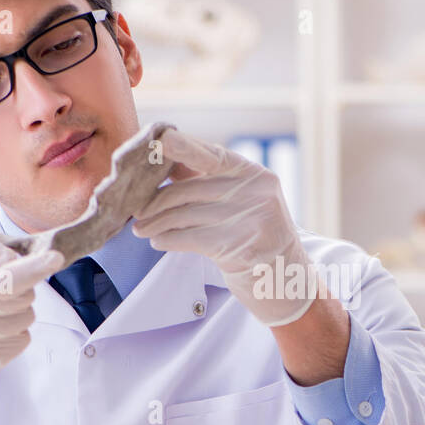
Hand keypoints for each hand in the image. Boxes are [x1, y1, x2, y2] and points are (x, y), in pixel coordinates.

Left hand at [131, 128, 317, 325]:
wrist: (287, 283)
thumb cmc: (257, 239)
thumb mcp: (244, 203)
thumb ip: (211, 182)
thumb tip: (169, 162)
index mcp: (256, 176)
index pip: (212, 155)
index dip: (184, 148)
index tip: (160, 141)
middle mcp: (257, 193)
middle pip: (191, 189)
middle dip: (158, 201)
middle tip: (137, 211)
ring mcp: (250, 219)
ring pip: (186, 215)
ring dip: (157, 223)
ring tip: (142, 229)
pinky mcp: (239, 247)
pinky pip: (190, 238)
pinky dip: (169, 239)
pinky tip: (158, 241)